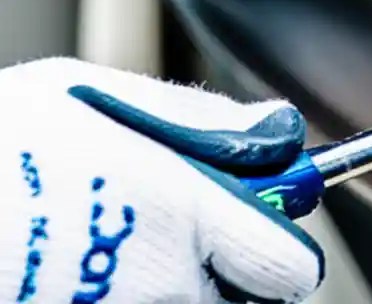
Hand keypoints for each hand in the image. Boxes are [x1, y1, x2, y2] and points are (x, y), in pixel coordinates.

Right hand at [0, 58, 322, 303]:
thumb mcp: (88, 97)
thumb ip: (196, 120)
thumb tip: (275, 131)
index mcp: (183, 214)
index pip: (289, 271)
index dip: (277, 253)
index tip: (259, 234)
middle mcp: (163, 286)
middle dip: (223, 275)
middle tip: (169, 240)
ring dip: (169, 292)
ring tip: (107, 253)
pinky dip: (119, 302)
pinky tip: (73, 276)